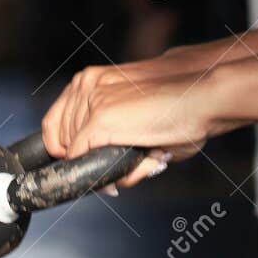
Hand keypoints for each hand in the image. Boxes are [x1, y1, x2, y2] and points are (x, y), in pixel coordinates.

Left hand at [60, 72, 231, 189]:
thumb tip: (105, 169)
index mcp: (91, 79)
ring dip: (97, 168)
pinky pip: (81, 159)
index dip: (68, 149)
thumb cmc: (178, 105)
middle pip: (62, 140)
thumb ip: (111, 135)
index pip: (56, 121)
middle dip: (87, 161)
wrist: (201, 95)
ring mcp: (91, 102)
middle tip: (118, 169)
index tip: (82, 163)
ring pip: (73, 152)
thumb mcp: (134, 114)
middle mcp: (86, 86)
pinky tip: (118, 178)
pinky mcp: (99, 121)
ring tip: (132, 166)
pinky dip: (96, 175)